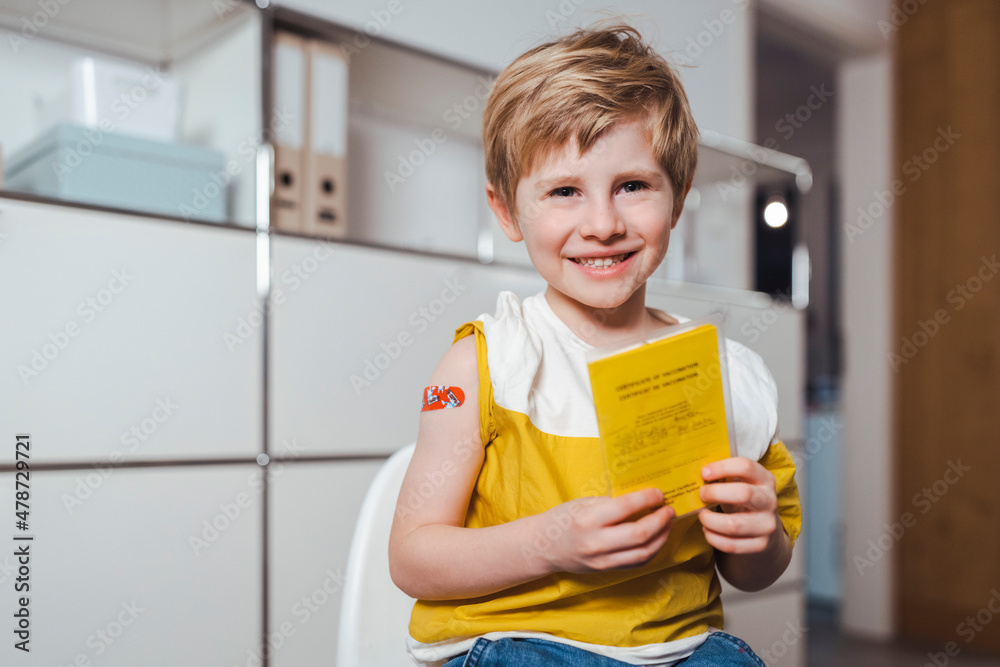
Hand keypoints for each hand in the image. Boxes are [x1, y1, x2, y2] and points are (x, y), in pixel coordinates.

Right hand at [536, 488, 674, 573]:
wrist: (545, 547)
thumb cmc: (564, 519)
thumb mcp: (583, 503)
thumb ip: (611, 503)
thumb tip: (642, 498)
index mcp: (588, 520)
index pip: (625, 508)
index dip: (646, 499)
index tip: (658, 493)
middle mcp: (596, 543)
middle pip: (639, 534)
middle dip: (660, 520)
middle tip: (669, 509)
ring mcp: (603, 560)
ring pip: (644, 553)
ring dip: (662, 537)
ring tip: (668, 523)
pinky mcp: (607, 571)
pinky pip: (638, 563)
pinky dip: (652, 550)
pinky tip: (657, 538)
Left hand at [697, 457, 779, 553]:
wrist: (763, 525)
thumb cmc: (743, 498)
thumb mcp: (739, 483)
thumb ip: (722, 477)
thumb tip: (692, 474)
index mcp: (764, 479)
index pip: (746, 466)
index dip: (722, 467)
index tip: (704, 472)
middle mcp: (769, 501)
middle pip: (743, 494)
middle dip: (715, 493)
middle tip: (701, 494)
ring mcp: (767, 525)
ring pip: (734, 525)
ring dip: (710, 521)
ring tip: (702, 516)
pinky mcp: (761, 545)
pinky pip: (732, 545)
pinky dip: (713, 538)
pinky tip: (707, 531)